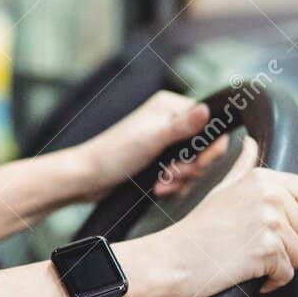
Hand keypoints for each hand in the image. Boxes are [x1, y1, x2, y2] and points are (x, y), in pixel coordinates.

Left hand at [76, 91, 228, 202]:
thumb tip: (207, 110)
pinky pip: (181, 175)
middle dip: (192, 167)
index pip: (209, 123)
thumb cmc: (113, 155)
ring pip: (193, 164)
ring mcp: (165, 142)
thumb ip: (182, 126)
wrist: (88, 178)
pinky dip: (173, 185)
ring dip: (181, 179)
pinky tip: (159, 188)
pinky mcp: (160, 161)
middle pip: (204, 146)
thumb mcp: (152, 139)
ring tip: (162, 184)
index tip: (199, 162)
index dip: (209, 147)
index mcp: (170, 107)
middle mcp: (170, 122)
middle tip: (174, 173)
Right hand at [155, 135, 297, 296]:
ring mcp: (270, 222)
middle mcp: (270, 196)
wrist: (171, 259)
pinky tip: (248, 272)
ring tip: (249, 260)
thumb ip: (243, 167)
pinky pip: (287, 274)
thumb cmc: (195, 231)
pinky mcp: (267, 249)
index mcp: (263, 179)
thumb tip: (250, 143)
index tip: (280, 231)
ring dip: (280, 265)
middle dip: (289, 246)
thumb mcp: (221, 189)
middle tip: (255, 248)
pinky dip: (271, 281)